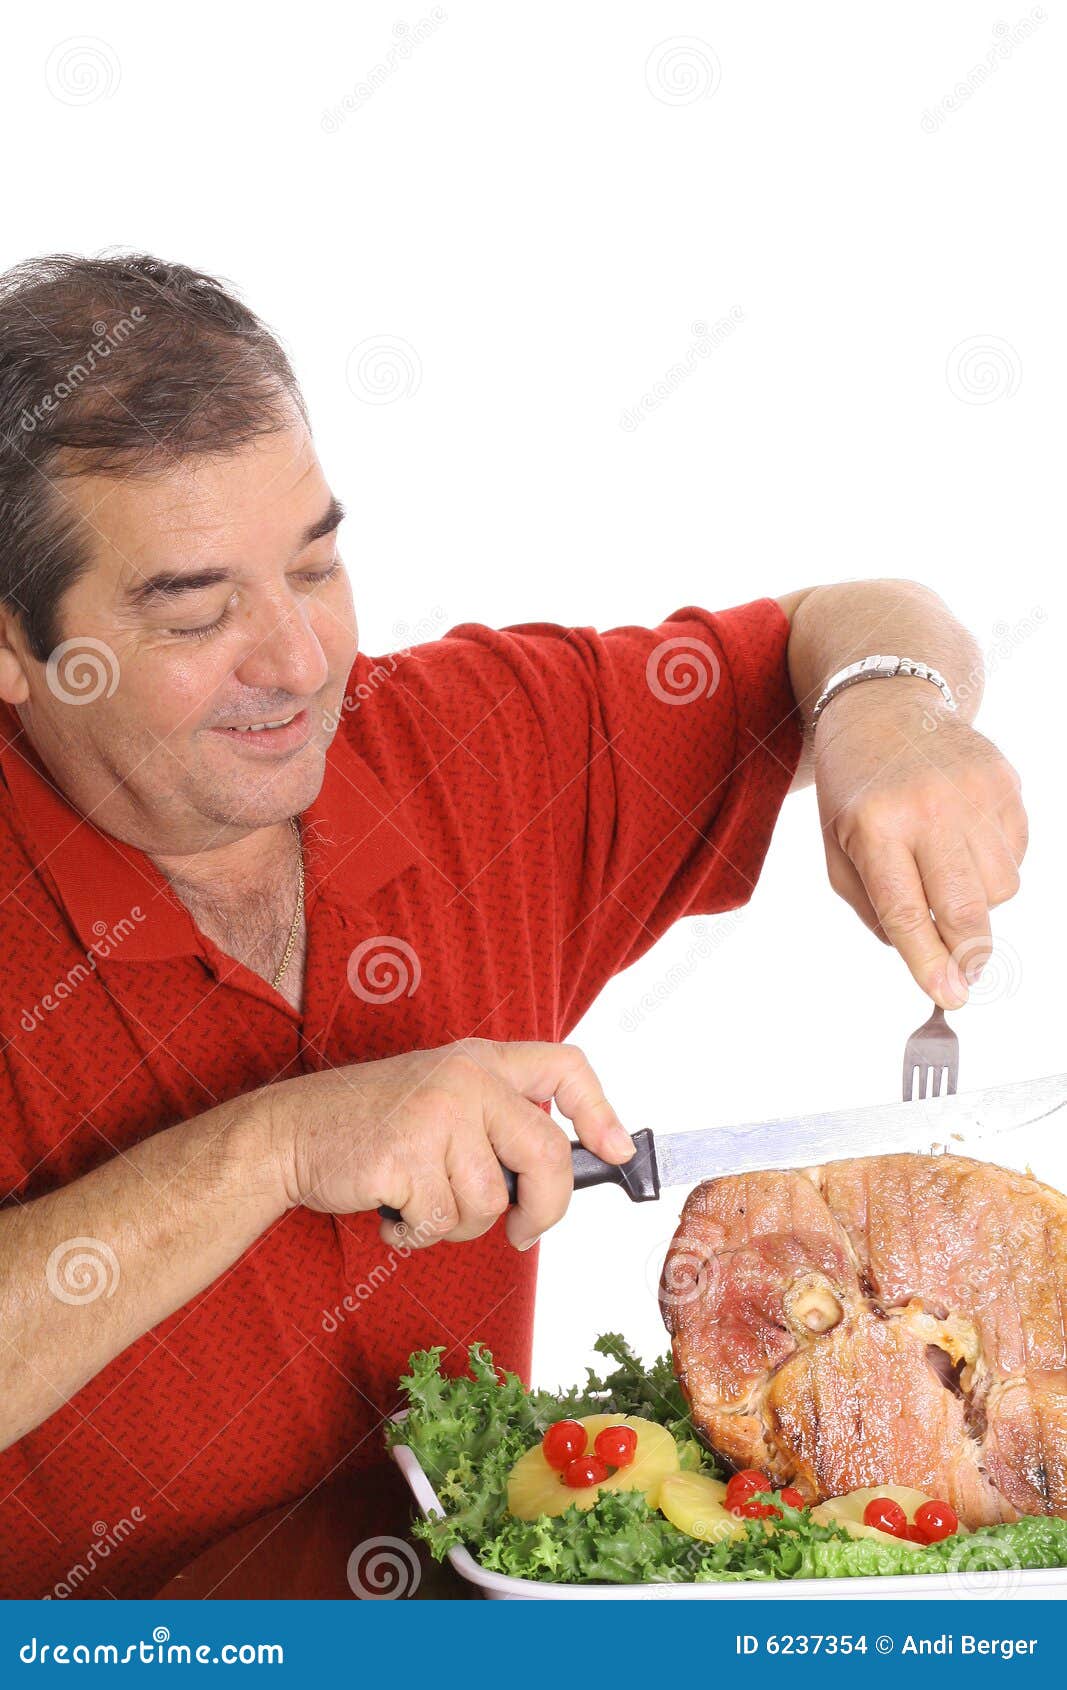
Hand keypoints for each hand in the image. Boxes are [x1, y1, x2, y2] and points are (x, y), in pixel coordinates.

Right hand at [261, 1038, 633, 1250]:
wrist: (289, 1133)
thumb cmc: (370, 1128)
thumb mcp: (441, 1102)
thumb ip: (495, 1124)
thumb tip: (558, 1181)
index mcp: (481, 1061)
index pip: (565, 1066)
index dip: (600, 1111)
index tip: (619, 1151)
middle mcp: (466, 1078)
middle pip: (547, 1155)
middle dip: (544, 1209)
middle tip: (523, 1233)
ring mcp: (437, 1114)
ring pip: (490, 1202)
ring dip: (458, 1225)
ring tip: (418, 1202)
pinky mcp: (406, 1155)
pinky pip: (443, 1222)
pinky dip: (417, 1234)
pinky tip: (391, 1209)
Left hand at [813, 680, 1027, 1007]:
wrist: (885, 705)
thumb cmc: (855, 789)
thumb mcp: (838, 845)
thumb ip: (873, 906)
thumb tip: (925, 956)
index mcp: (874, 825)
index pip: (906, 909)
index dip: (930, 960)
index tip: (950, 996)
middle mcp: (928, 807)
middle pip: (965, 907)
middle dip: (968, 953)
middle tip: (965, 973)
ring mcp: (973, 791)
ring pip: (1000, 888)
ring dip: (978, 901)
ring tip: (945, 872)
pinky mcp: (1006, 781)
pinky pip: (1018, 855)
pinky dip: (995, 865)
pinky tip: (964, 840)